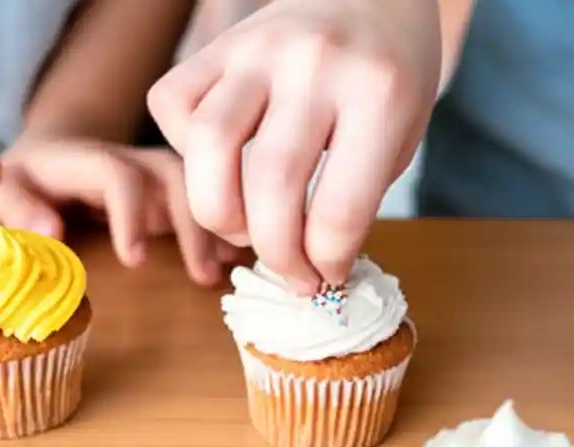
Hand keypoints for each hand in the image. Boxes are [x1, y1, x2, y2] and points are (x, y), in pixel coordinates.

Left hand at [0, 135, 240, 285]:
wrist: (50, 155)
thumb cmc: (22, 181)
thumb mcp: (1, 188)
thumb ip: (16, 205)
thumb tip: (50, 232)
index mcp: (85, 158)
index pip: (118, 174)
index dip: (130, 214)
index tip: (133, 261)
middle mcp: (130, 160)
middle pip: (174, 175)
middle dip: (193, 223)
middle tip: (201, 275)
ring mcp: (156, 176)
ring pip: (200, 187)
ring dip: (216, 227)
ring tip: (224, 271)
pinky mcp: (170, 194)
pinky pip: (207, 201)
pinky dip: (223, 229)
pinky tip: (234, 261)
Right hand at [147, 0, 440, 293]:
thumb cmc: (389, 76)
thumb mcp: (400, 136)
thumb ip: (355, 199)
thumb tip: (307, 270)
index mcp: (379, 93)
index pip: (338, 211)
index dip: (327, 262)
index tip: (328, 276)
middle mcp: (314, 64)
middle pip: (270, 185)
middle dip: (276, 253)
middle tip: (291, 271)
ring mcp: (258, 48)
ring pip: (207, 146)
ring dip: (218, 213)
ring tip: (246, 228)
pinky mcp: (218, 44)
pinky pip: (173, 106)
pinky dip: (184, 152)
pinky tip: (219, 166)